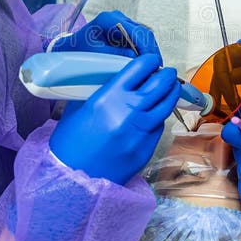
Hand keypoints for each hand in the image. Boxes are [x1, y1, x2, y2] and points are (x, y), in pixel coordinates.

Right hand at [50, 53, 179, 184]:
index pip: (141, 68)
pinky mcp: (148, 148)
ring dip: (170, 93)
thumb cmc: (70, 143)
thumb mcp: (78, 108)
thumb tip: (115, 77)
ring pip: (167, 104)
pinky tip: (153, 114)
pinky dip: (159, 116)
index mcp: (110, 96)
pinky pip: (160, 126)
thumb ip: (100, 90)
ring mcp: (141, 131)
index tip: (150, 60)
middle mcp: (130, 111)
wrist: (73, 180)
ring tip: (168, 88)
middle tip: (166, 72)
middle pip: (161, 83)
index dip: (149, 60)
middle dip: (166, 75)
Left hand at [51, 10, 160, 64]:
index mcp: (109, 19)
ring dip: (150, 52)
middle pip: (144, 33)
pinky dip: (145, 52)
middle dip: (152, 51)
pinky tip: (147, 64)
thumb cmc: (79, 51)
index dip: (147, 48)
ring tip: (153, 68)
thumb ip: (116, 56)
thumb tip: (136, 59)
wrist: (70, 48)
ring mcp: (123, 22)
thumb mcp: (96, 55)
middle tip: (156, 69)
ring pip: (145, 36)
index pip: (136, 31)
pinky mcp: (126, 30)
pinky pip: (141, 40)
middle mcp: (118, 17)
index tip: (152, 63)